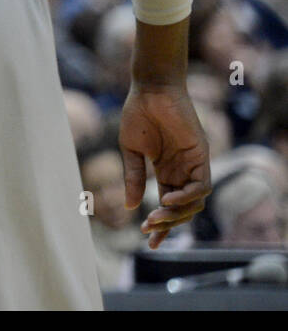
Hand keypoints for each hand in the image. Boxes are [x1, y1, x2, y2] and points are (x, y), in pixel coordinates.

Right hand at [119, 84, 211, 248]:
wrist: (150, 89)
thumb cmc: (138, 113)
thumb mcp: (130, 151)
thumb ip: (133, 177)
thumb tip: (129, 206)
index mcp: (165, 171)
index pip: (168, 205)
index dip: (162, 225)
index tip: (149, 242)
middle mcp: (182, 171)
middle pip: (184, 210)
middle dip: (168, 224)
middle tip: (148, 229)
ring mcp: (193, 164)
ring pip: (195, 203)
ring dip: (177, 215)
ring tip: (156, 216)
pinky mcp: (201, 155)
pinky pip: (201, 185)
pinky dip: (188, 197)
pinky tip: (167, 199)